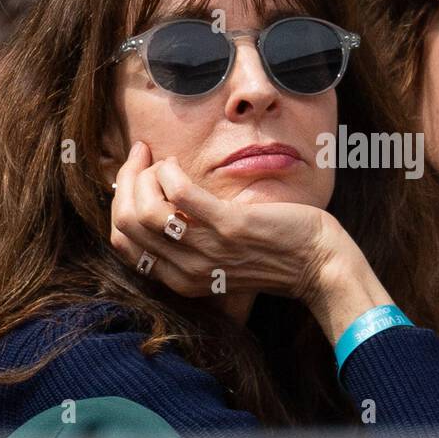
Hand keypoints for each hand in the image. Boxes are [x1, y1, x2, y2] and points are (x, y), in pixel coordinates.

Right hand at [109, 141, 396, 343]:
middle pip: (126, 224)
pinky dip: (169, 172)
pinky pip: (178, 194)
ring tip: (163, 162)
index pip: (122, 241)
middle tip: (141, 157)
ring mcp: (207, 251)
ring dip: (145, 176)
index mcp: (180, 280)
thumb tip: (156, 199)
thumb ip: (189, 240)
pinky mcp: (229, 227)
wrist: (319, 264)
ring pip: (145, 210)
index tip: (133, 176)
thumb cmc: (273, 253)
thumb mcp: (220, 257)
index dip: (119, 202)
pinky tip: (177, 164)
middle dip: (126, 182)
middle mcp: (187, 271)